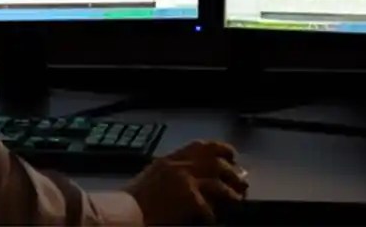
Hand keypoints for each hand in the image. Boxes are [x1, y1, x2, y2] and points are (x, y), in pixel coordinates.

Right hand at [125, 140, 247, 224]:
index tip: (231, 157)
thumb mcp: (151, 178)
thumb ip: (172, 172)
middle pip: (215, 162)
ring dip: (231, 194)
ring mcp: (185, 183)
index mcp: (169, 161)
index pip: (201, 146)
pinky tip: (212, 220)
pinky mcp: (190, 201)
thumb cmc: (133, 203)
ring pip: (220, 183)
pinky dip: (214, 216)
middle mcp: (179, 167)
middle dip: (232, 173)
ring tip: (236, 201)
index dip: (220, 150)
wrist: (124, 215)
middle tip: (241, 182)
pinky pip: (210, 209)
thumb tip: (197, 176)